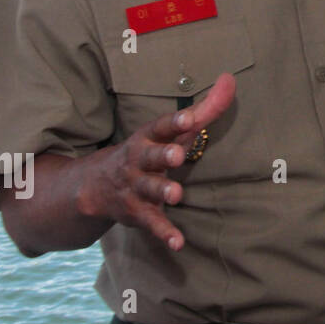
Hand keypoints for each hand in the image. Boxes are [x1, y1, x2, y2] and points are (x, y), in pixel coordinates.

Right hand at [76, 73, 235, 251]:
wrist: (93, 186)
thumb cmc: (149, 150)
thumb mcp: (170, 131)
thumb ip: (204, 109)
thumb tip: (231, 80)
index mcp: (148, 138)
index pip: (161, 127)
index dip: (175, 122)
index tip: (189, 117)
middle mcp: (138, 161)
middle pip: (150, 156)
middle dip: (162, 156)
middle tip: (177, 156)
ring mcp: (135, 187)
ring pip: (148, 189)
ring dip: (162, 191)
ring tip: (177, 195)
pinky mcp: (136, 213)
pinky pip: (151, 223)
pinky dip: (164, 233)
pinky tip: (178, 243)